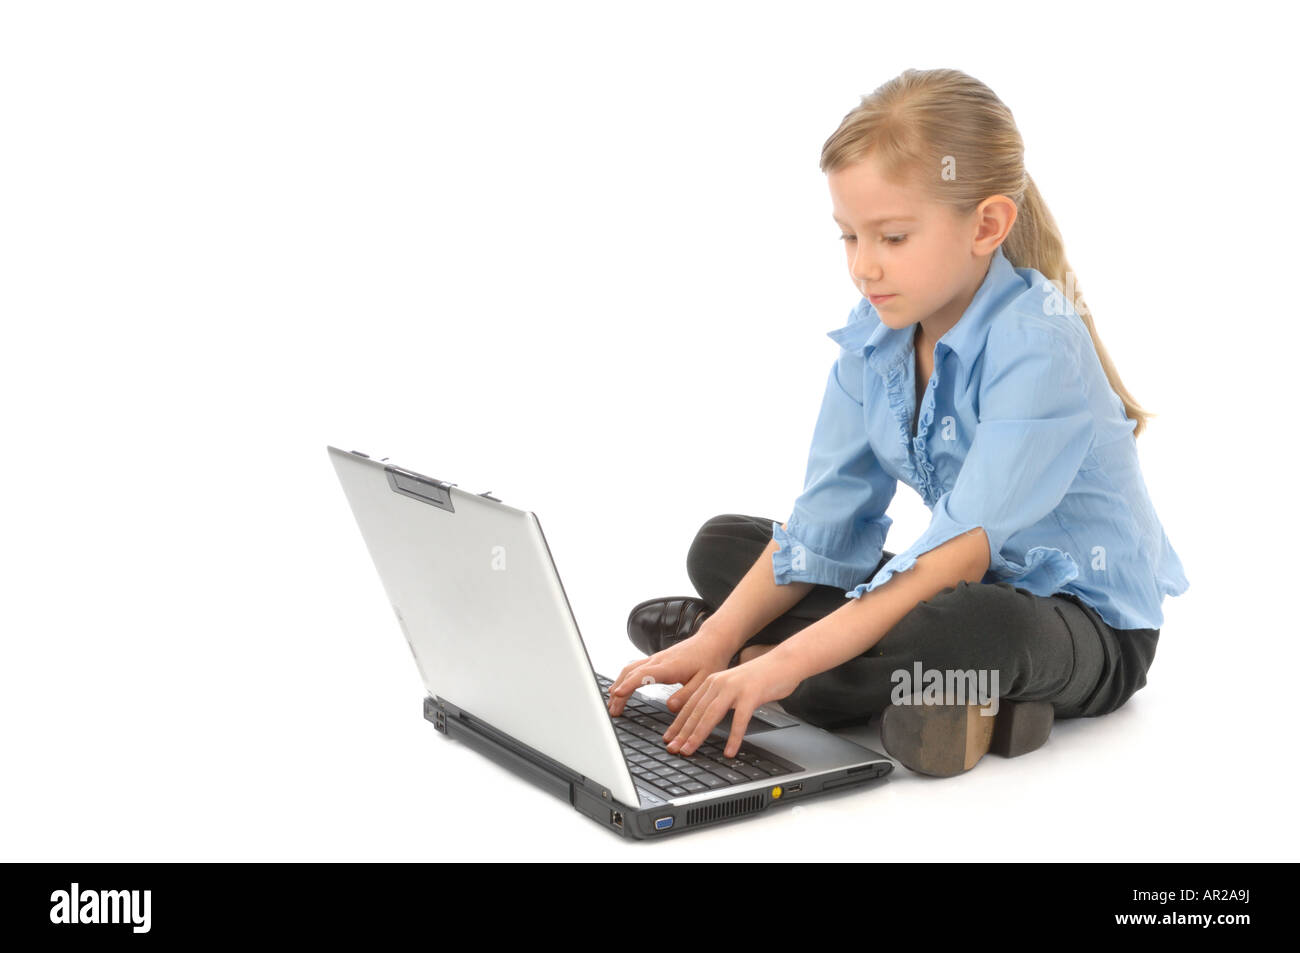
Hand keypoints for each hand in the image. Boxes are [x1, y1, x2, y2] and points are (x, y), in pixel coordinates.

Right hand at [605, 623, 736, 717]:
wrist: (713, 640)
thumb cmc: (710, 660)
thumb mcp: (704, 681)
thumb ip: (687, 695)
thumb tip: (670, 707)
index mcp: (669, 666)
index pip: (644, 675)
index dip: (629, 685)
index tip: (617, 695)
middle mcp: (658, 660)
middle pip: (630, 672)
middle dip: (618, 691)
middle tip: (613, 710)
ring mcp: (656, 658)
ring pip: (630, 668)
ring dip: (618, 684)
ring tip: (612, 703)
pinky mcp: (656, 659)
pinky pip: (634, 668)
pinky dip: (624, 678)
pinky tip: (621, 688)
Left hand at [661, 650, 801, 759]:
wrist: (783, 663)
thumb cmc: (759, 679)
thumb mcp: (733, 688)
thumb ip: (718, 699)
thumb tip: (704, 720)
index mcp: (712, 682)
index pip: (690, 706)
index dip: (678, 724)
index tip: (669, 739)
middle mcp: (720, 683)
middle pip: (697, 712)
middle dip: (683, 733)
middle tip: (673, 749)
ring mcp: (735, 688)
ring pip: (711, 714)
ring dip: (699, 735)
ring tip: (690, 750)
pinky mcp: (751, 694)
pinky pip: (740, 718)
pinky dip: (734, 736)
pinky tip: (730, 750)